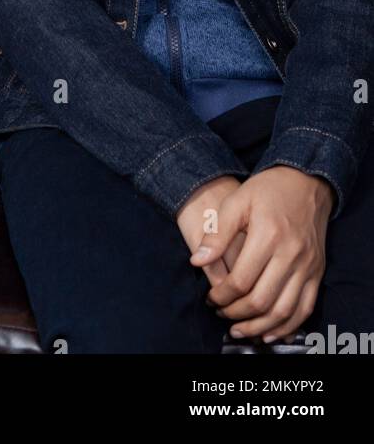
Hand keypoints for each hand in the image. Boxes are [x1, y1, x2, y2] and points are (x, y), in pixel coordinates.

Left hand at [190, 166, 333, 341]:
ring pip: (284, 311)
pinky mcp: (317, 272)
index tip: (211, 298)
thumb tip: (197, 261)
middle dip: (236, 314)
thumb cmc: (268, 190)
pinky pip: (305, 309)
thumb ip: (217, 233)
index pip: (241, 280)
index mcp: (268, 235)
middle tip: (221, 313)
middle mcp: (291, 254)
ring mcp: (307, 266)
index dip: (222, 296)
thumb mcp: (237, 201)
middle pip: (261, 300)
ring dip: (259, 326)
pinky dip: (287, 326)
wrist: (307, 183)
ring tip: (240, 328)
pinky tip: (269, 330)